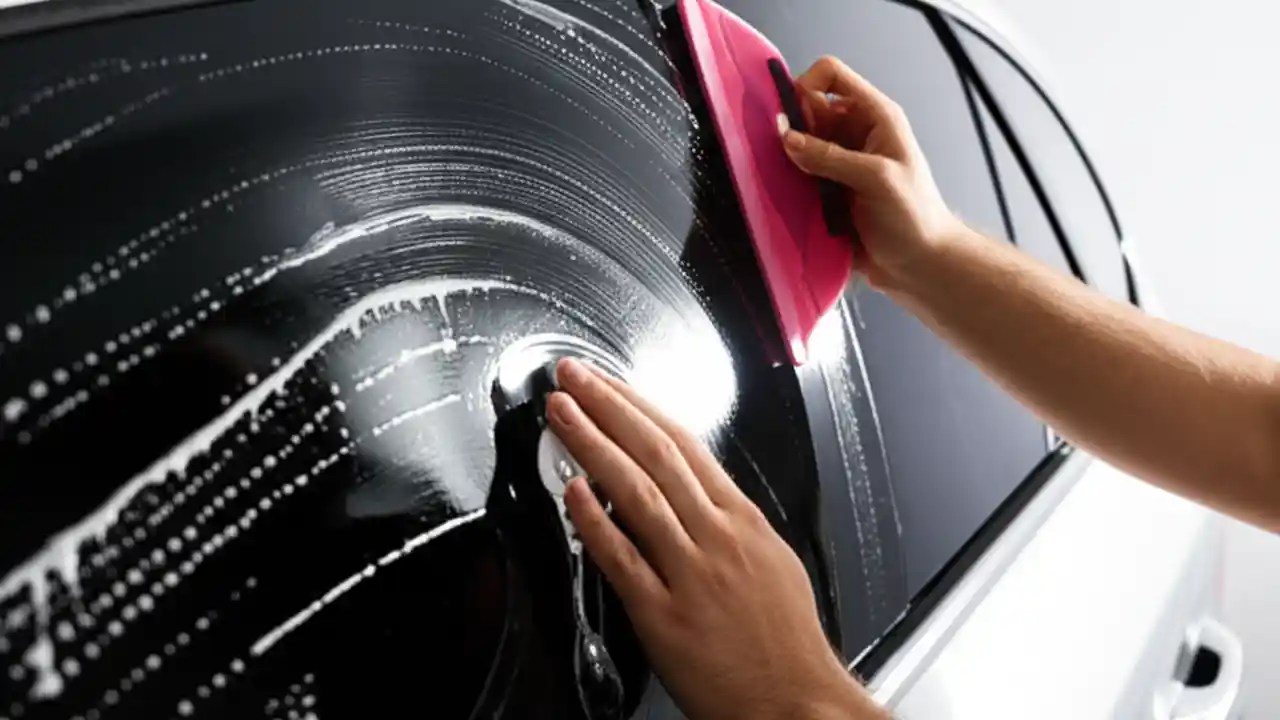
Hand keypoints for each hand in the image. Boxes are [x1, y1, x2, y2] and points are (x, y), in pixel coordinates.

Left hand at [546, 358, 884, 719]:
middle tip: (573, 376)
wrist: (797, 703)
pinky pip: (623, 559)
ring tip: (561, 415)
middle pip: (656, 455)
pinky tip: (573, 492)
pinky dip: (596, 522)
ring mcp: (690, 574)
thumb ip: (729, 521)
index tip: (609, 382)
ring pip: (636, 493)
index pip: (685, 444)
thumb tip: (695, 491)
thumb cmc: (784, 641)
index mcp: (743, 521)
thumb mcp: (771, 561)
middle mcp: (717, 538)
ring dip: (594, 446)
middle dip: (610, 407)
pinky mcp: (664, 615)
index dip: (640, 406)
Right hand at [781, 56, 964, 289]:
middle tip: (787, 159)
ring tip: (786, 182)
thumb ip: (830, 156)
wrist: (919, 267)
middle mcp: (853, 134)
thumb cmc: (912, 218)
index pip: (831, 75)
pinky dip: (788, 182)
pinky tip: (787, 197)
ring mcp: (838, 163)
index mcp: (874, 116)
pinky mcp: (826, 191)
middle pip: (806, 110)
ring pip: (797, 144)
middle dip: (790, 128)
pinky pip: (796, 175)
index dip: (805, 86)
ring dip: (787, 159)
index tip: (790, 118)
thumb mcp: (875, 179)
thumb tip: (786, 136)